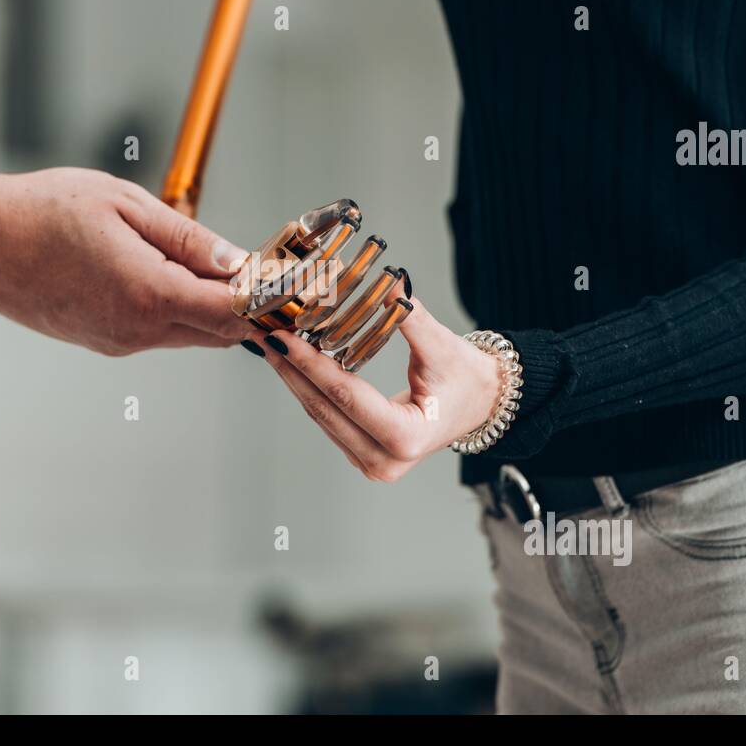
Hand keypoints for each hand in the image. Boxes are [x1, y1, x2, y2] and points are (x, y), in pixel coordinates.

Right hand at [0, 167, 251, 354]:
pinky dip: (179, 310)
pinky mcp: (104, 343)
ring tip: (214, 263)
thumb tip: (240, 264)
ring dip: (212, 307)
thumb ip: (189, 238)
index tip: (291, 279)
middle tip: (265, 269)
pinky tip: (169, 274)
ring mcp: (119, 343)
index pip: (234, 311)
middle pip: (220, 331)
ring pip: (191, 334)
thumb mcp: (126, 204)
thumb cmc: (43, 211)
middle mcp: (138, 331)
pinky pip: (160, 333)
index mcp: (149, 294)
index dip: (269, 298)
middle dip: (248, 306)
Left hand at [246, 298, 502, 481]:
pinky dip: (308, 388)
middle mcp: (385, 461)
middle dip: (289, 369)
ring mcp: (372, 464)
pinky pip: (327, 419)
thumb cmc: (467, 378)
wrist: (482, 403)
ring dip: (293, 378)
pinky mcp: (363, 454)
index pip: (346, 396)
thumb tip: (388, 281)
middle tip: (262, 333)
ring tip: (269, 343)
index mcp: (406, 438)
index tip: (282, 337)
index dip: (310, 364)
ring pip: (320, 415)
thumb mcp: (442, 346)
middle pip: (324, 409)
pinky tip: (290, 361)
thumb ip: (410, 317)